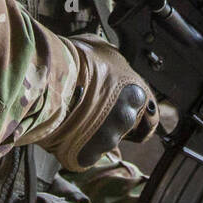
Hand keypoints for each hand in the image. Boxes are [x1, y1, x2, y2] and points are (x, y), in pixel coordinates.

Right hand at [43, 35, 157, 170]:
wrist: (52, 80)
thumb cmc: (77, 60)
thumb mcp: (102, 49)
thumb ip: (113, 61)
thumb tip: (111, 59)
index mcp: (137, 93)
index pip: (150, 115)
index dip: (137, 113)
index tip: (126, 111)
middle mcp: (128, 118)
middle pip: (125, 128)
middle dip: (112, 122)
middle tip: (93, 110)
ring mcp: (109, 138)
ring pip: (105, 141)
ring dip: (94, 133)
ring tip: (74, 116)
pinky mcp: (88, 154)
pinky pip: (85, 153)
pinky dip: (77, 145)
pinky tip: (65, 129)